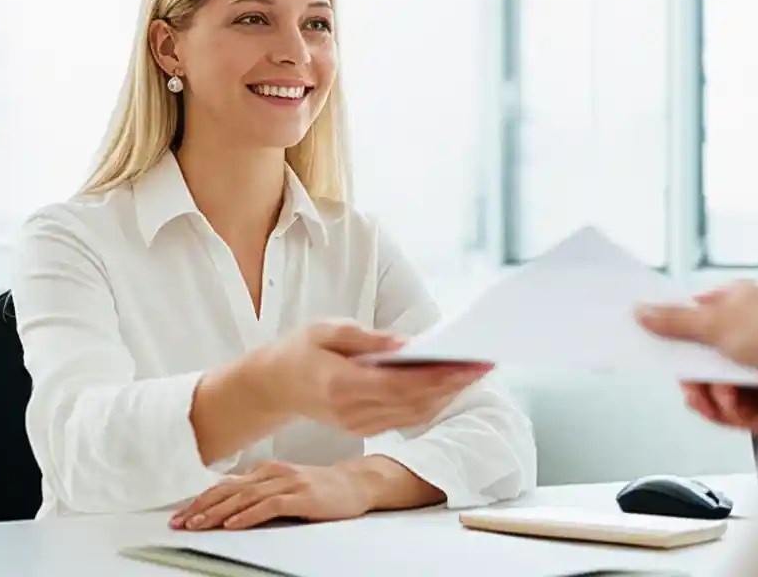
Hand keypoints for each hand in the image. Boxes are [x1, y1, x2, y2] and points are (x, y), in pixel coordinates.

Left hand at [170, 461, 370, 530]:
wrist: (357, 483)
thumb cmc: (322, 489)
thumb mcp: (286, 486)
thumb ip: (261, 492)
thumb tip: (230, 506)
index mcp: (267, 470)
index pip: (226, 485)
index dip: (201, 500)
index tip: (181, 515)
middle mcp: (273, 473)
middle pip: (229, 490)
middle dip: (201, 507)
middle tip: (179, 522)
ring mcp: (288, 483)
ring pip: (244, 497)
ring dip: (218, 512)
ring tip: (198, 524)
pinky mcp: (302, 496)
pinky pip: (269, 506)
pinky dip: (248, 515)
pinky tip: (233, 524)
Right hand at [256, 320, 491, 435]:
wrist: (273, 385)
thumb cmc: (300, 350)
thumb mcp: (325, 330)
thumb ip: (365, 337)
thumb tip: (407, 344)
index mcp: (340, 384)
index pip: (399, 384)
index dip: (436, 375)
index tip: (465, 361)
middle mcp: (351, 411)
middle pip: (413, 401)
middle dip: (452, 383)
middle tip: (484, 363)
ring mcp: (358, 424)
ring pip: (414, 414)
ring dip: (447, 394)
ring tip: (475, 371)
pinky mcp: (364, 428)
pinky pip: (405, 418)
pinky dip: (431, 402)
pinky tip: (450, 384)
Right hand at [635, 281, 757, 432]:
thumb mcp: (717, 322)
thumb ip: (676, 321)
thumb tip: (643, 311)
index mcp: (739, 302)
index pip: (694, 316)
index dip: (675, 334)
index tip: (657, 346)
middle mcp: (749, 334)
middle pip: (700, 361)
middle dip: (696, 380)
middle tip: (694, 386)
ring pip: (715, 391)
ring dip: (716, 399)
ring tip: (727, 397)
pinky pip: (734, 412)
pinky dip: (734, 413)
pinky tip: (742, 407)